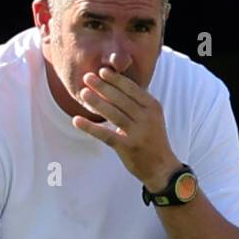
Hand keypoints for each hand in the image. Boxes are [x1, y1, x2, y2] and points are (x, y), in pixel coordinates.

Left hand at [70, 62, 179, 190]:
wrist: (162, 168)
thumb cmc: (152, 139)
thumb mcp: (152, 117)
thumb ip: (138, 102)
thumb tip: (117, 84)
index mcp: (153, 107)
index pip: (132, 88)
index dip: (116, 79)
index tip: (101, 70)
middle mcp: (146, 118)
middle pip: (121, 99)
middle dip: (102, 86)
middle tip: (87, 77)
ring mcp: (137, 133)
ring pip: (113, 114)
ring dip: (96, 102)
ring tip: (83, 93)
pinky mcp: (127, 147)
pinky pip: (105, 135)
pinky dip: (90, 127)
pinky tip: (77, 120)